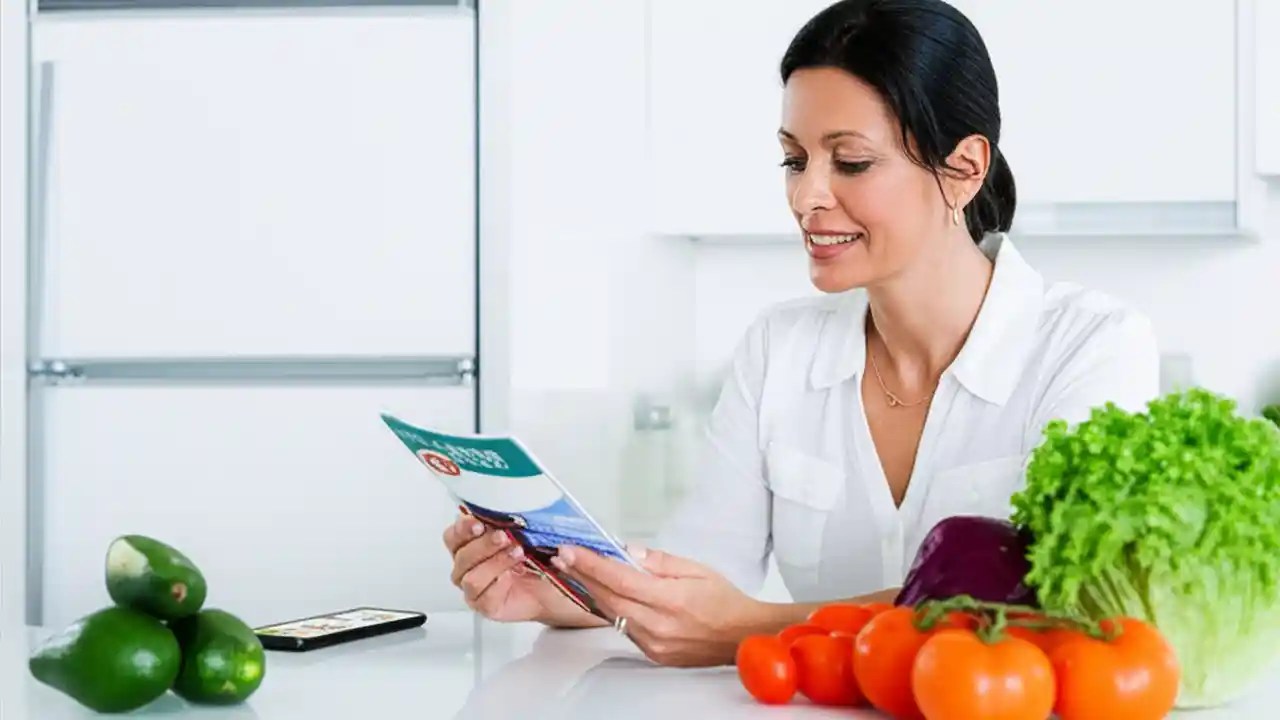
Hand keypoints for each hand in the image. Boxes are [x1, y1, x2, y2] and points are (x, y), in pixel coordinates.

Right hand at [443, 515, 604, 626]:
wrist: (560, 584)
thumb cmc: (542, 556)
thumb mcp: (530, 530)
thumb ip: (514, 520)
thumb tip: (510, 502)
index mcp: (474, 542)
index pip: (454, 534)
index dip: (462, 528)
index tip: (478, 522)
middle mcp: (470, 565)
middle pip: (459, 553)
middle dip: (481, 543)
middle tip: (503, 536)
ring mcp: (476, 587)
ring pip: (469, 575)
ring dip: (494, 562)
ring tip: (517, 553)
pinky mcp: (485, 605)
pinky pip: (481, 595)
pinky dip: (497, 582)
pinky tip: (512, 576)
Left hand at [552, 545, 767, 666]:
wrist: (744, 635)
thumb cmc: (725, 600)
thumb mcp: (697, 569)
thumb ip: (660, 561)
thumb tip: (629, 550)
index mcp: (671, 600)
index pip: (620, 579)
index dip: (591, 564)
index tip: (570, 551)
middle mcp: (659, 625)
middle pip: (609, 598)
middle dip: (583, 576)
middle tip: (564, 558)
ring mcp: (655, 643)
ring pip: (614, 615)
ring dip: (594, 593)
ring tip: (577, 572)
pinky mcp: (654, 653)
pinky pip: (625, 629)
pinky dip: (613, 610)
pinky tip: (604, 595)